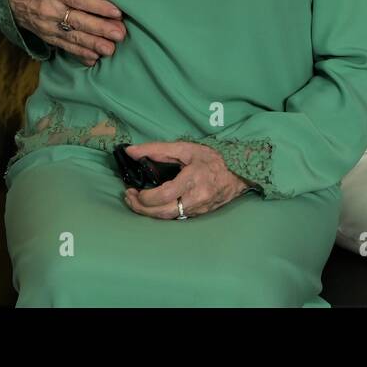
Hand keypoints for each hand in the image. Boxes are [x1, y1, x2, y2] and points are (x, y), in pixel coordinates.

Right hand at [6, 0, 125, 65]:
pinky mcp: (47, 36)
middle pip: (77, 21)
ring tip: (110, 50)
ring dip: (92, 44)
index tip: (115, 10)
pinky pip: (64, 47)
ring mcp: (47, 25)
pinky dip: (79, 53)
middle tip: (120, 34)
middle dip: (99, 29)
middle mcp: (49, 9)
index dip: (96, 5)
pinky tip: (93, 59)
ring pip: (72, 37)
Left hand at [120, 141, 252, 219]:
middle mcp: (196, 198)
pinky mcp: (199, 215)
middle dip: (142, 208)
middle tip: (129, 197)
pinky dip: (161, 212)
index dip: (146, 197)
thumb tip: (131, 151)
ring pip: (168, 217)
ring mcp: (198, 209)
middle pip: (164, 212)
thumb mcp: (185, 148)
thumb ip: (157, 149)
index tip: (134, 190)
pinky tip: (153, 205)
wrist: (238, 174)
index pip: (165, 194)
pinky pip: (176, 217)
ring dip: (149, 212)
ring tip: (136, 201)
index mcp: (193, 180)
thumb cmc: (211, 159)